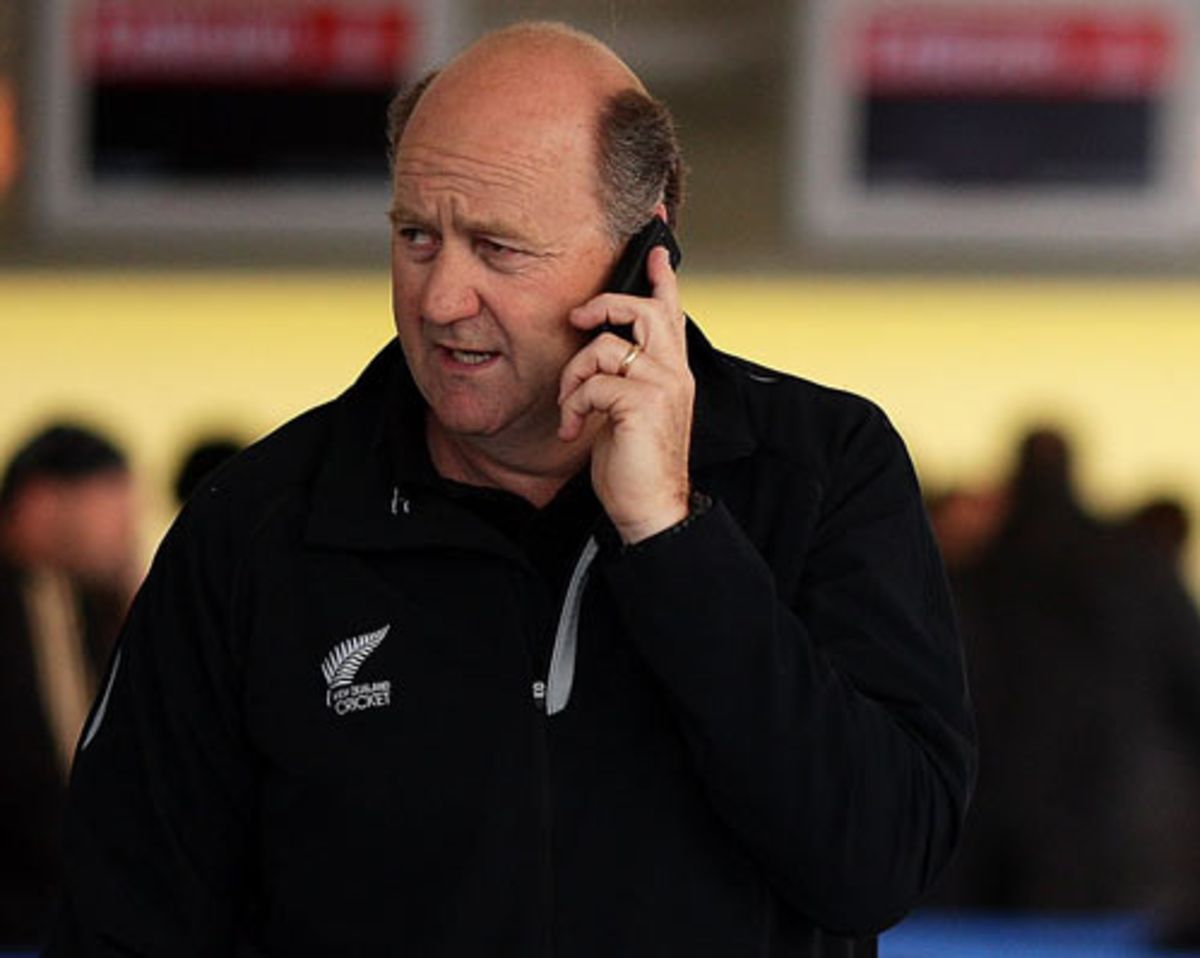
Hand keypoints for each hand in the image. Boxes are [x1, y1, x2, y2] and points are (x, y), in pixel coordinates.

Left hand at [558, 246, 693, 543]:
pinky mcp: (641, 403)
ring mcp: (662, 385)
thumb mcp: (630, 411)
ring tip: (570, 408)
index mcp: (673, 371)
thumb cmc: (635, 463)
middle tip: (578, 317)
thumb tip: (599, 352)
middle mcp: (674, 372)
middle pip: (641, 309)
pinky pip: (593, 382)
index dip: (663, 276)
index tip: (657, 246)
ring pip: (604, 346)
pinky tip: (572, 429)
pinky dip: (573, 405)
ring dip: (573, 377)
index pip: (671, 311)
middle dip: (603, 305)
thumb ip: (625, 377)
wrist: (651, 508)